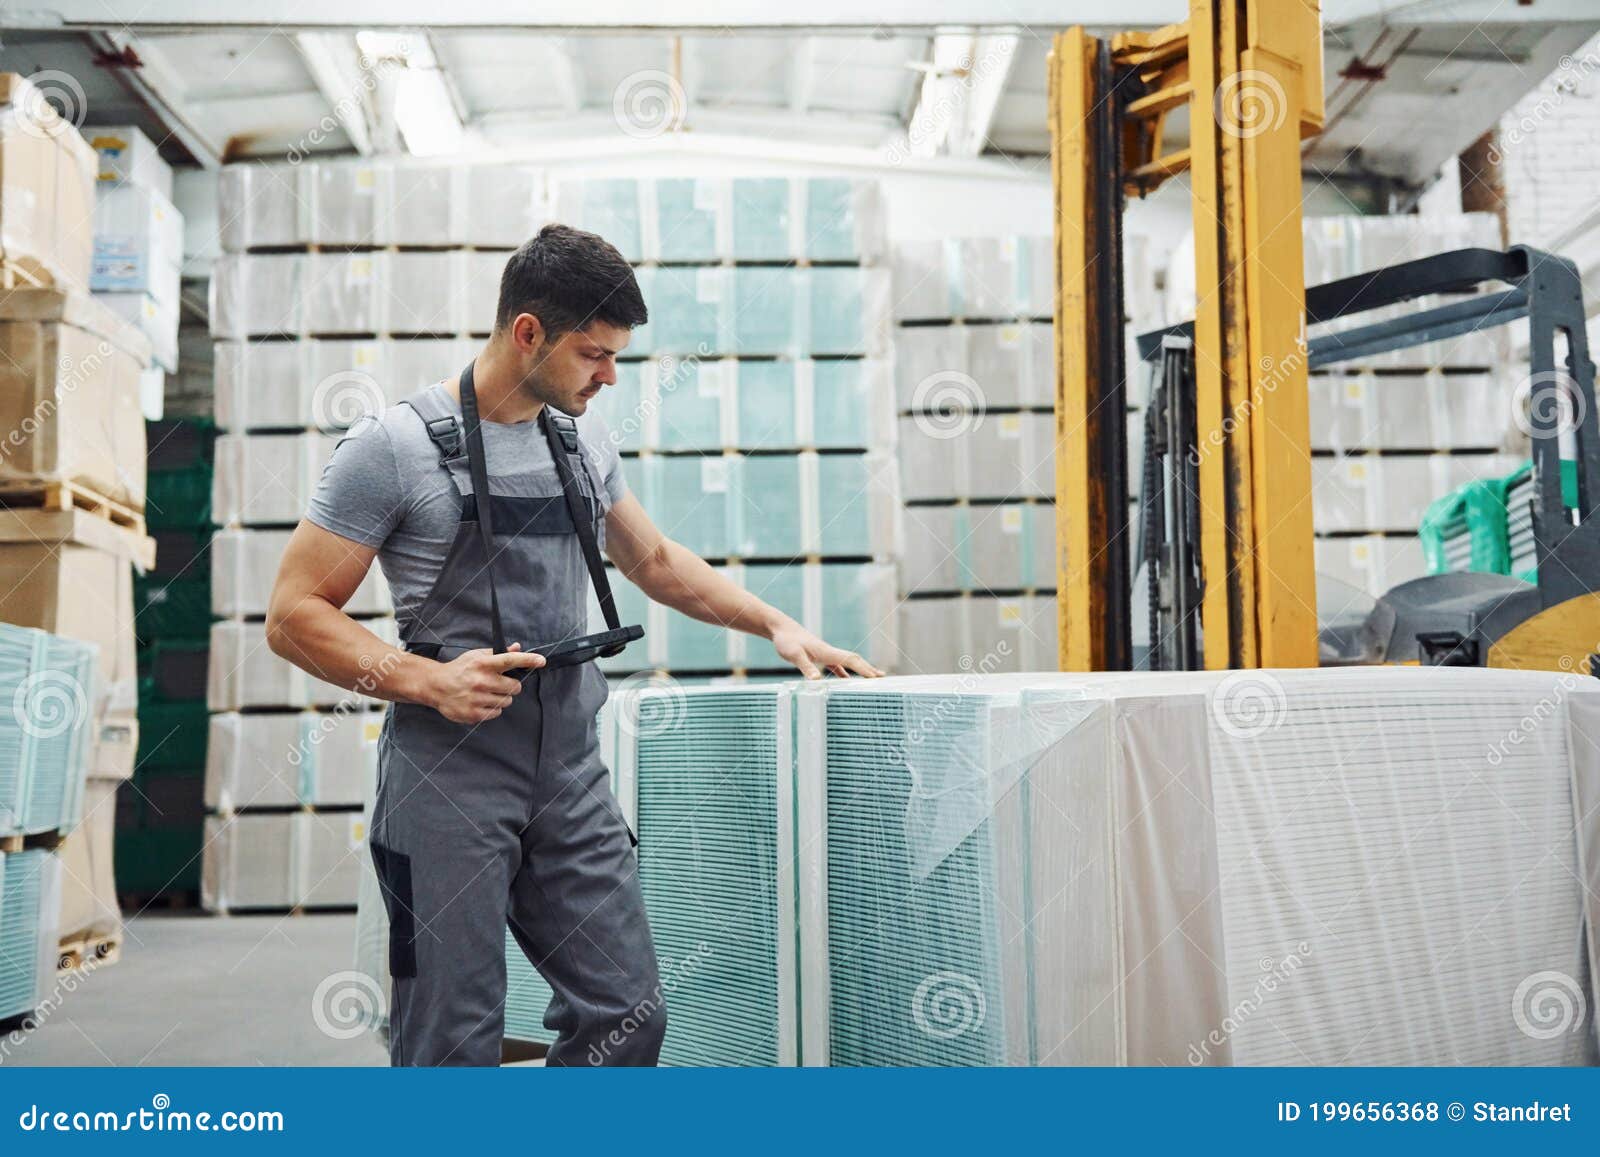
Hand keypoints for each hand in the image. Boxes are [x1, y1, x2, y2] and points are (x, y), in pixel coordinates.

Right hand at [424, 643, 544, 722]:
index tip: (541, 661)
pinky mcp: (474, 713)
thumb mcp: (476, 656)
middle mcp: (481, 681)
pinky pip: (496, 713)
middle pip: (515, 687)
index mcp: (482, 664)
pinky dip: (493, 708)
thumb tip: (517, 648)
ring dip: (501, 697)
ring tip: (487, 693)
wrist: (436, 686)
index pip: (510, 660)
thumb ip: (497, 653)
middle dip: (511, 686)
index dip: (528, 660)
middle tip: (500, 683)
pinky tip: (481, 702)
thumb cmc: (459, 669)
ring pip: (507, 701)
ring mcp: (477, 699)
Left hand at [769, 620, 883, 680]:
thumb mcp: (794, 655)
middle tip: (882, 677)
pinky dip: (845, 674)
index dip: (864, 669)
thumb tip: (817, 680)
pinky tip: (847, 681)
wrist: (781, 629)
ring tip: (872, 679)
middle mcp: (830, 652)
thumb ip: (806, 667)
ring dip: (860, 670)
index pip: (851, 661)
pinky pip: (837, 666)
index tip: (876, 677)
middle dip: (868, 669)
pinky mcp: (820, 657)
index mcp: (827, 652)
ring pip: (848, 663)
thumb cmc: (787, 640)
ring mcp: (826, 654)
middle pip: (855, 660)